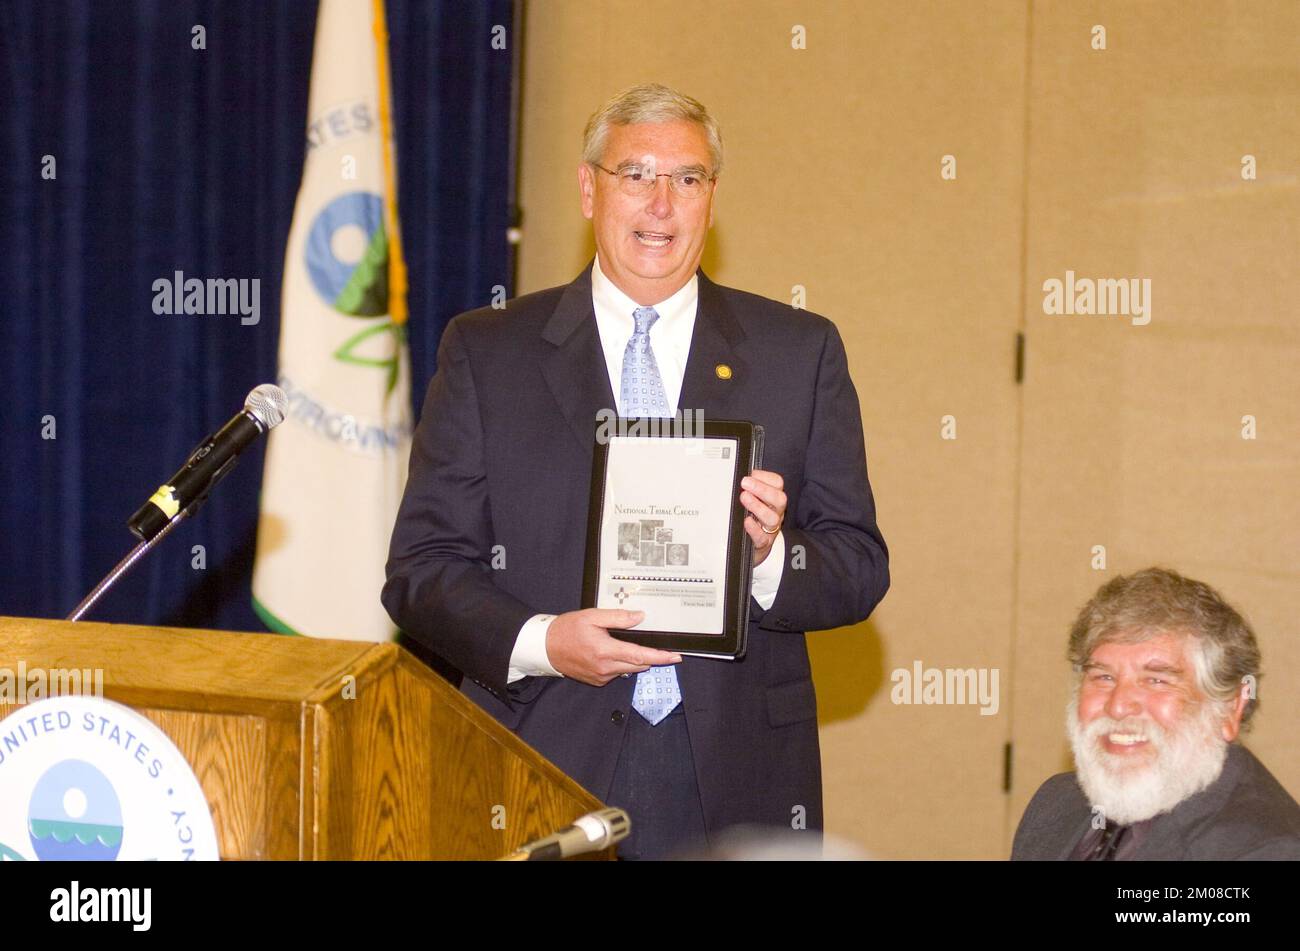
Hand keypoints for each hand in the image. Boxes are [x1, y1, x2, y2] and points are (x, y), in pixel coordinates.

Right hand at [544, 608, 682, 686]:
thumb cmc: (566, 630)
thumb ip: (617, 617)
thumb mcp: (592, 617)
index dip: (661, 657)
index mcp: (605, 651)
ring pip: (629, 669)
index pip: (641, 656)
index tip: (675, 656)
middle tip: (655, 645)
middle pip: (639, 664)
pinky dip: (620, 664)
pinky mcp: (597, 681)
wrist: (545, 648)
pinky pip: (617, 673)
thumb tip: (639, 617)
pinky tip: (610, 652)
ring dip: (633, 659)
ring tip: (623, 644)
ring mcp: (601, 677)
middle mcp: (605, 668)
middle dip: (649, 656)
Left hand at [740, 469, 786, 566]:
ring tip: (744, 498)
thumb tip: (739, 477)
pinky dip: (754, 529)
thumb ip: (749, 489)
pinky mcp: (763, 543)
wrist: (754, 546)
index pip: (777, 483)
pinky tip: (746, 521)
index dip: (765, 477)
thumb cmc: (753, 519)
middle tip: (745, 483)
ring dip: (758, 506)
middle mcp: (775, 513)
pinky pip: (762, 537)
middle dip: (762, 489)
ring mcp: (770, 529)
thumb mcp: (753, 501)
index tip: (750, 475)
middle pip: (779, 499)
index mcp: (773, 499)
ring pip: (772, 518)